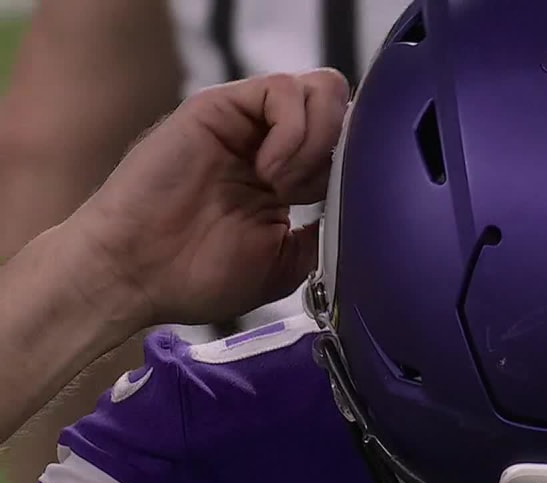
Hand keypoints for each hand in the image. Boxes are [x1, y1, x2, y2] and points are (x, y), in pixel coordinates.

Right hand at [67, 69, 349, 328]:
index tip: (341, 210)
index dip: (358, 171)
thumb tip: (359, 212)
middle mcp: (271, 144)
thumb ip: (326, 235)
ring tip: (286, 186)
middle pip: (342, 110)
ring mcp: (247, 124)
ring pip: (319, 90)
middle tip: (311, 195)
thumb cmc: (196, 276)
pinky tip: (271, 173)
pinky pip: (282, 90)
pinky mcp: (221, 107)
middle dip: (342, 151)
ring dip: (317, 141)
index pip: (348, 146)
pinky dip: (292, 131)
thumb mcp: (286, 265)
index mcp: (290, 179)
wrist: (136, 274)